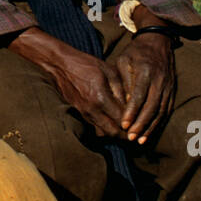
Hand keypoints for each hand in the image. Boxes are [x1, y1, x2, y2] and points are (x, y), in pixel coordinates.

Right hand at [8, 28, 127, 140]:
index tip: (141, 126)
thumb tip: (132, 105)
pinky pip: (94, 127)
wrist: (59, 64)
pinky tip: (111, 123)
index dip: (133, 126)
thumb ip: (122, 89)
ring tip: (124, 130)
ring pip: (102, 132)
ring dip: (114, 133)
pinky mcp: (78, 113)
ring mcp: (83, 112)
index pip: (121, 120)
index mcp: (101, 97)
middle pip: (112, 132)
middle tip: (134, 133)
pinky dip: (104, 129)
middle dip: (125, 135)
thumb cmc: (86, 64)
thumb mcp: (109, 71)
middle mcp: (92, 109)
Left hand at [115, 32, 176, 143]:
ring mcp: (168, 86)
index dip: (132, 111)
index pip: (139, 95)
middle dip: (141, 124)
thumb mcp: (123, 60)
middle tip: (131, 137)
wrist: (158, 41)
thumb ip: (123, 81)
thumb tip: (123, 103)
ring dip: (151, 127)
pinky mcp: (172, 91)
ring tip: (140, 140)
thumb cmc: (135, 52)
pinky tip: (150, 132)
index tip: (124, 124)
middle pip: (152, 106)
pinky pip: (166, 110)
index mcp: (146, 71)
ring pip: (161, 111)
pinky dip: (159, 123)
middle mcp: (160, 80)